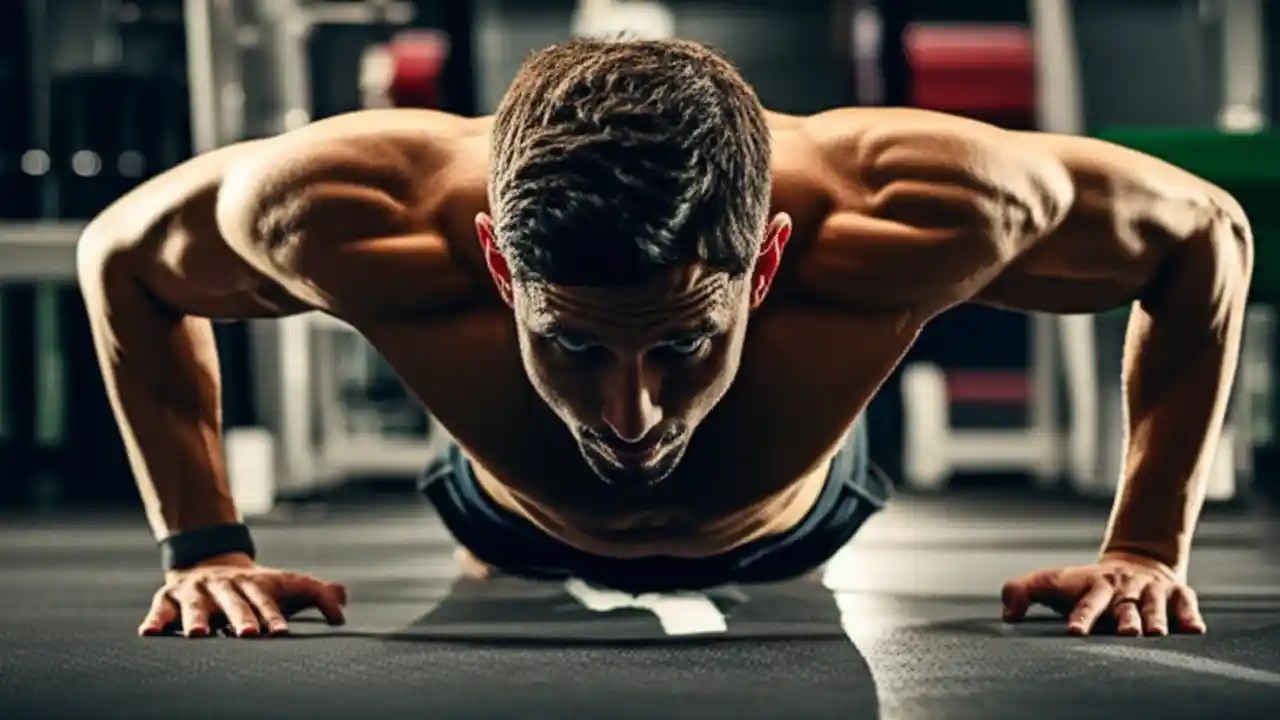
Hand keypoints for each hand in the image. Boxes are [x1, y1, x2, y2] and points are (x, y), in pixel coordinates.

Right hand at [139, 552, 347, 637]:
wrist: (211, 563)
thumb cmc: (258, 587)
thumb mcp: (289, 586)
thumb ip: (319, 594)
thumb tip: (343, 611)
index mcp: (256, 584)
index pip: (267, 601)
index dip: (274, 616)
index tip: (280, 633)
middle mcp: (226, 585)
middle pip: (235, 602)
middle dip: (241, 617)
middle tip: (246, 635)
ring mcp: (197, 591)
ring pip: (198, 605)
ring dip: (198, 619)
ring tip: (201, 635)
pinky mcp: (170, 597)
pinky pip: (160, 609)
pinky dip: (155, 620)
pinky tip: (150, 634)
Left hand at [1001, 551, 1205, 636]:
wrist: (1134, 563)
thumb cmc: (1084, 584)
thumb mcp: (1052, 582)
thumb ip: (1022, 591)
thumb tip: (1007, 615)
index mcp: (1094, 588)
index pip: (1085, 603)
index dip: (1080, 616)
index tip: (1074, 632)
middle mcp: (1124, 589)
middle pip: (1124, 605)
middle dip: (1125, 618)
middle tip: (1126, 631)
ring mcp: (1152, 592)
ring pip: (1156, 605)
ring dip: (1156, 618)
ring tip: (1155, 633)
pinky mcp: (1178, 595)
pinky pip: (1187, 605)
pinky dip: (1191, 616)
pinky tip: (1194, 630)